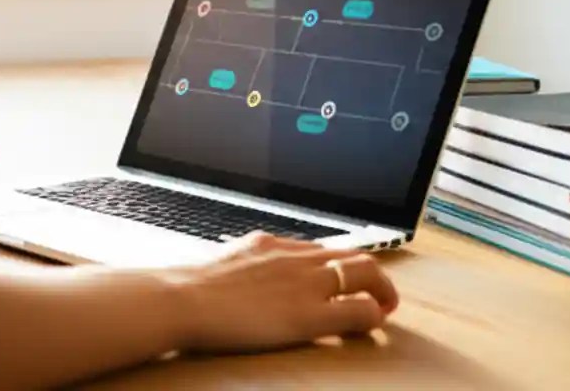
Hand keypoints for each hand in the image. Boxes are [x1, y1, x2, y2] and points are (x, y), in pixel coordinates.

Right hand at [165, 232, 398, 352]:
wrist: (184, 299)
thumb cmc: (191, 291)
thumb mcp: (222, 265)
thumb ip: (243, 268)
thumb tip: (243, 279)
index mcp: (271, 244)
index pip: (319, 249)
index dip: (338, 266)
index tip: (341, 280)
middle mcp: (295, 256)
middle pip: (352, 255)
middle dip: (372, 275)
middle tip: (377, 295)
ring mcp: (306, 282)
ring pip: (365, 273)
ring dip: (382, 291)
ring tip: (384, 309)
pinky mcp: (311, 313)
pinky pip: (360, 309)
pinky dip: (373, 315)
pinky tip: (371, 326)